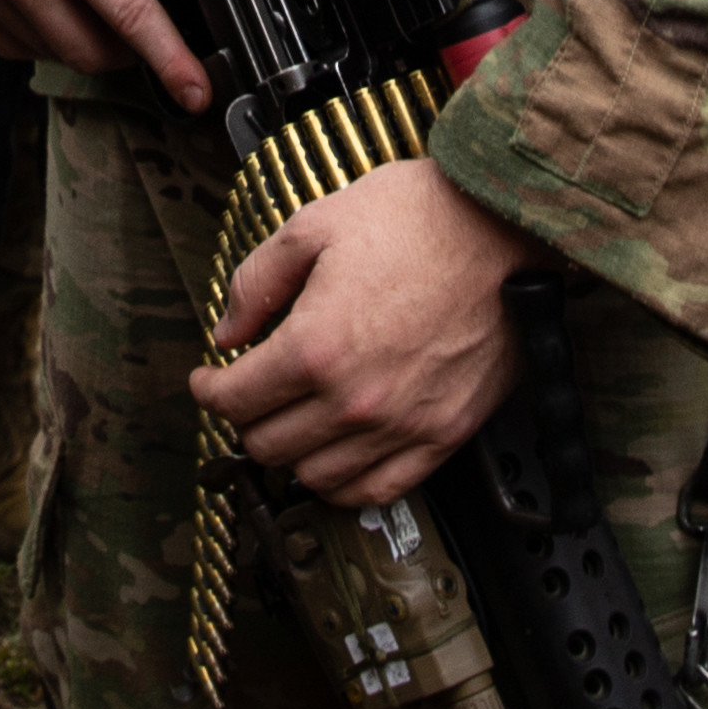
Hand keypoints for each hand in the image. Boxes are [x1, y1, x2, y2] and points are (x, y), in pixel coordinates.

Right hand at [0, 0, 210, 108]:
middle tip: (148, 36)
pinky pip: (6, 39)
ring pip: (48, 50)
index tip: (194, 92)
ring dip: (82, 45)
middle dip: (130, 53)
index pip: (130, 18)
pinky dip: (39, 36)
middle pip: (89, 52)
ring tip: (101, 17)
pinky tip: (55, 10)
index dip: (171, 61)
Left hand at [200, 159, 542, 504]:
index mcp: (317, 347)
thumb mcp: (312, 226)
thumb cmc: (416, 218)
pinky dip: (344, 483)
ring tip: (288, 419)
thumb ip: (256, 283)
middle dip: (245, 419)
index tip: (207, 379)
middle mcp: (356, 400)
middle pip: (269, 445)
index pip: (236, 399)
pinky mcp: (444, 436)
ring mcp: (403, 426)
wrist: (499, 228)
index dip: (209, 390)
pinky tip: (334, 456)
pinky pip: (379, 490)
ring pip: (317, 477)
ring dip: (291, 453)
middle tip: (246, 393)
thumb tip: (228, 329)